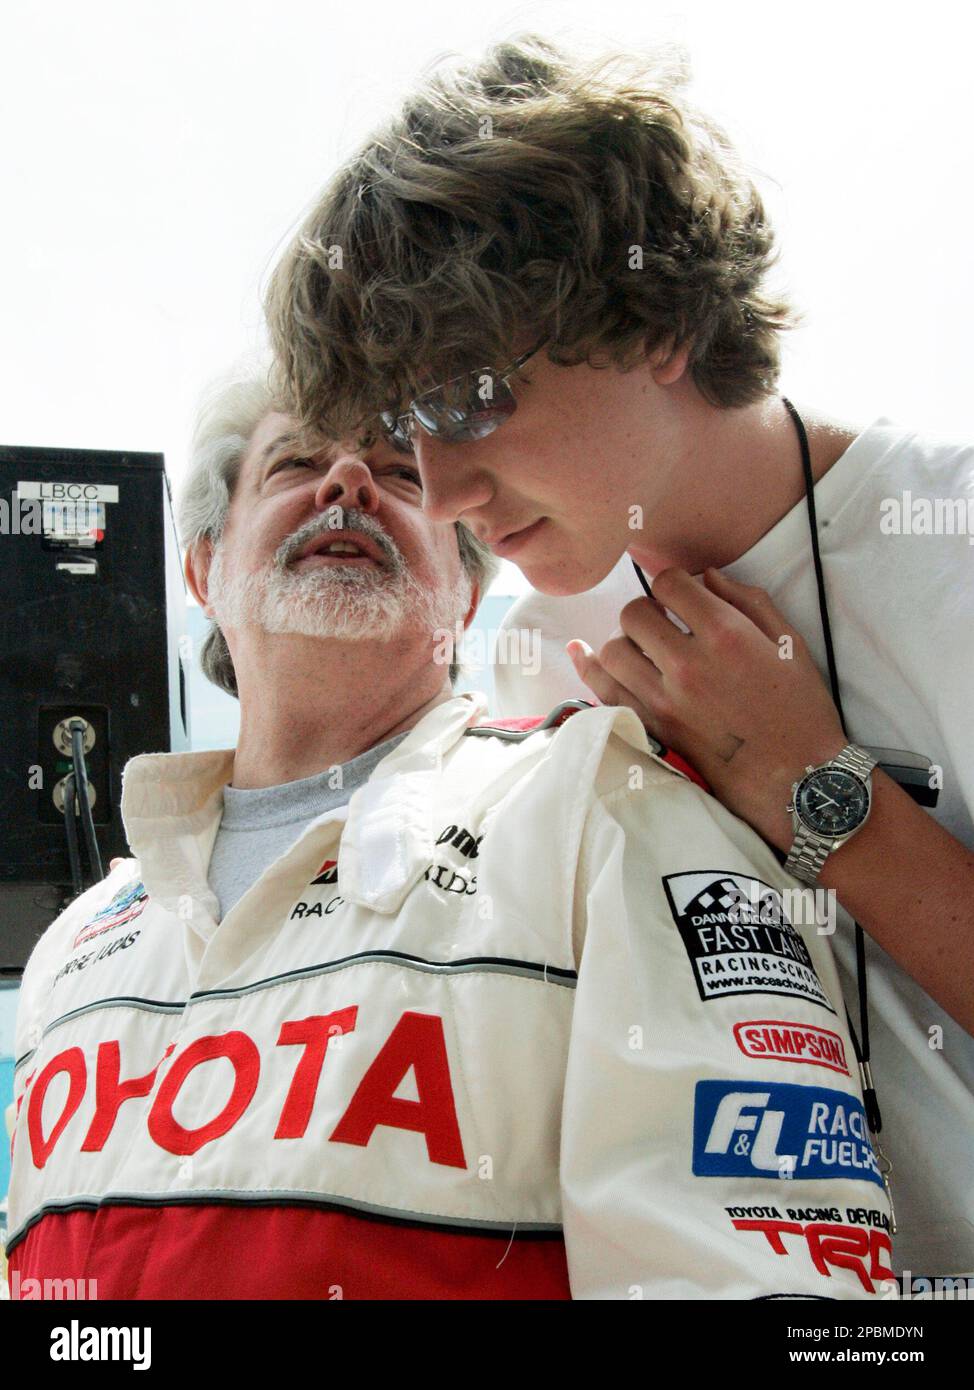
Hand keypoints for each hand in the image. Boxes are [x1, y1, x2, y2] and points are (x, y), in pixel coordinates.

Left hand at [566, 563, 846, 849]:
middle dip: (647, 609)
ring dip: (625, 640)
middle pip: (634, 613)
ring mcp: (665, 700)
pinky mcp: (653, 729)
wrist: (797, 778)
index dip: (671, 582)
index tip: (678, 593)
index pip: (669, 583)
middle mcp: (688, 664)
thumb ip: (747, 601)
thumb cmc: (800, 708)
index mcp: (726, 634)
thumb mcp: (788, 643)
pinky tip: (585, 653)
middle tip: (662, 621)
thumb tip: (705, 575)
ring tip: (644, 647)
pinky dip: (591, 668)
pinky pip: (604, 691)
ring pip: (613, 649)